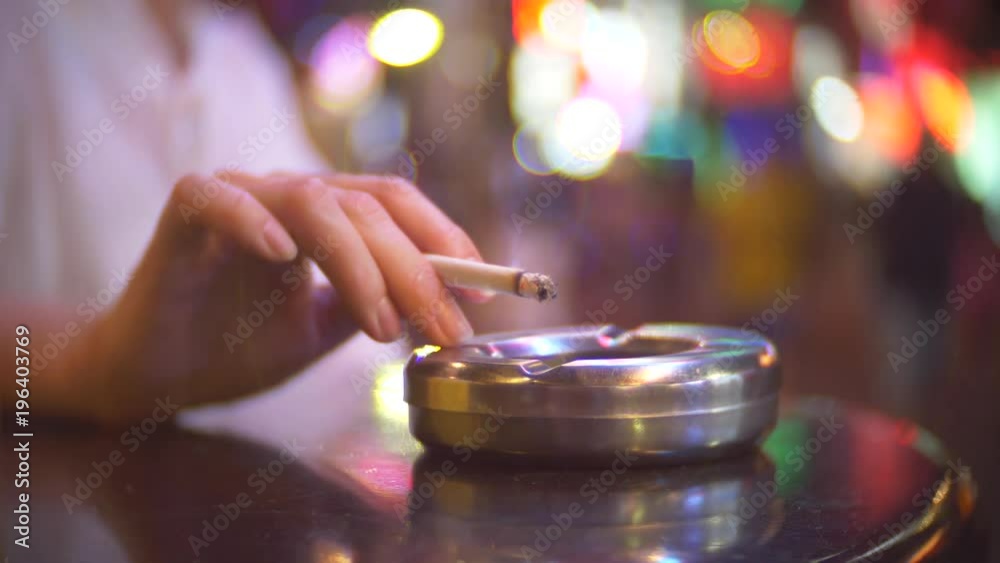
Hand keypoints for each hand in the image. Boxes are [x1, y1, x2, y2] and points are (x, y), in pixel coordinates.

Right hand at [77, 171, 486, 422]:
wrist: (156, 376)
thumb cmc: (237, 348)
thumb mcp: (324, 330)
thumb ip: (374, 304)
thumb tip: (445, 301)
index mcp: (323, 216)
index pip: (393, 203)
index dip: (442, 238)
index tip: (482, 290)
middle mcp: (286, 195)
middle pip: (366, 208)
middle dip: (415, 271)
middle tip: (445, 329)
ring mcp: (237, 196)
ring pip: (313, 202)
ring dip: (359, 264)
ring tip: (382, 325)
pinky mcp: (183, 211)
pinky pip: (216, 197)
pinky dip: (250, 219)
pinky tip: (281, 254)